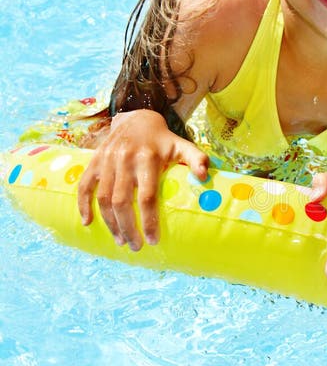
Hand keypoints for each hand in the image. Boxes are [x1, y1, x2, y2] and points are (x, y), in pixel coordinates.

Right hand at [77, 109, 208, 250]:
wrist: (136, 119)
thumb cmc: (163, 140)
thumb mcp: (182, 146)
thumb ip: (197, 159)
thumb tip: (204, 176)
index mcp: (147, 159)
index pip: (146, 196)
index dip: (149, 220)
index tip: (153, 240)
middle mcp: (124, 161)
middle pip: (122, 202)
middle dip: (128, 228)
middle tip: (136, 246)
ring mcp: (106, 162)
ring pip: (103, 198)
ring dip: (110, 223)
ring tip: (120, 241)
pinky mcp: (94, 162)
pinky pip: (84, 186)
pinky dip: (83, 205)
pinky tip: (87, 222)